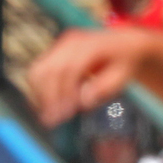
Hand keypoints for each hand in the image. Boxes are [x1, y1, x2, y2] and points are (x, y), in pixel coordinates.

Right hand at [25, 27, 150, 126]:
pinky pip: (39, 70)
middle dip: (48, 97)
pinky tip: (47, 105)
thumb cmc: (124, 61)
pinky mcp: (54, 52)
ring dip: (40, 94)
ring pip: (38, 70)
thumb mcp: (122, 76)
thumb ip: (104, 88)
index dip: (65, 93)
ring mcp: (60, 45)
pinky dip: (39, 89)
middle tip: (52, 120)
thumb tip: (83, 101)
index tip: (64, 114)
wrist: (123, 43)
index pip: (69, 69)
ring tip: (48, 115)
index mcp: (90, 45)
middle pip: (48, 69)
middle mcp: (71, 42)